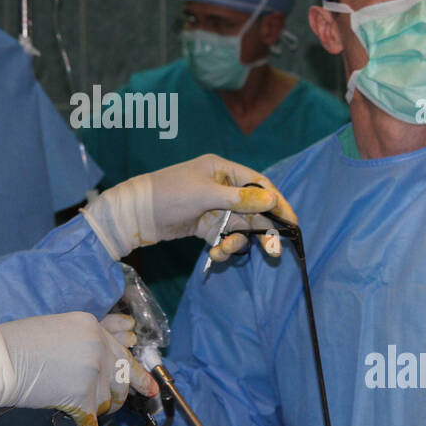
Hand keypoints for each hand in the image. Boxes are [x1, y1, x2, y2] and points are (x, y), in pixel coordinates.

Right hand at [0, 312, 157, 425]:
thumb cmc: (18, 343)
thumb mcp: (58, 330)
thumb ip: (85, 344)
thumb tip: (99, 368)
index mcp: (93, 327)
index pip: (124, 353)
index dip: (139, 375)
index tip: (151, 388)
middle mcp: (99, 348)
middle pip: (123, 378)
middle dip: (119, 395)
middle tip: (111, 404)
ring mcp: (94, 373)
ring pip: (109, 401)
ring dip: (96, 409)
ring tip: (78, 407)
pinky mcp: (83, 398)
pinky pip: (93, 421)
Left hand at [82, 154, 296, 260]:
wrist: (134, 214)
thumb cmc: (168, 194)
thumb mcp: (205, 195)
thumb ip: (240, 199)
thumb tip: (272, 200)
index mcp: (223, 170)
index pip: (258, 185)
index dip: (276, 203)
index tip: (291, 222)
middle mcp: (221, 187)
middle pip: (253, 209)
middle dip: (262, 230)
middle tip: (274, 250)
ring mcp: (213, 208)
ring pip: (239, 227)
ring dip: (238, 242)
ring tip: (225, 250)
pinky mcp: (204, 226)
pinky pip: (224, 237)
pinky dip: (223, 247)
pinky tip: (215, 254)